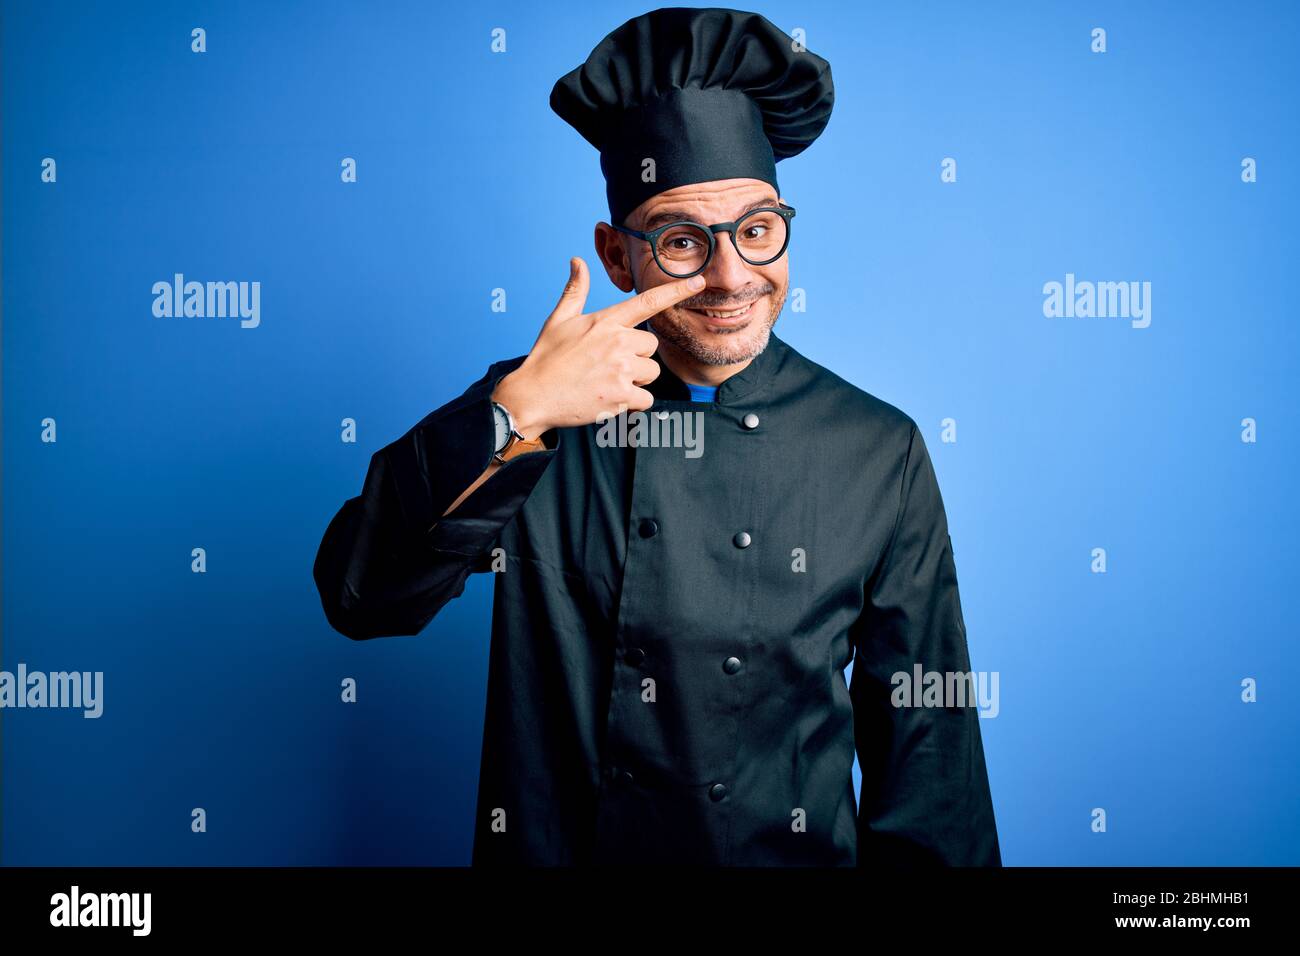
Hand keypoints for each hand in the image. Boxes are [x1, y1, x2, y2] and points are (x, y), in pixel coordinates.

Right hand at [491, 257, 704, 436]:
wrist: (533, 395)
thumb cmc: (546, 357)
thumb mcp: (559, 319)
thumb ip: (576, 291)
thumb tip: (577, 261)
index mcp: (605, 321)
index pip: (647, 302)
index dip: (676, 291)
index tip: (699, 281)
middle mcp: (617, 341)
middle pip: (651, 345)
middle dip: (637, 356)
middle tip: (608, 365)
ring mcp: (620, 369)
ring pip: (650, 372)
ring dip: (635, 380)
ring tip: (606, 382)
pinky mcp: (621, 395)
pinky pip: (646, 399)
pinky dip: (632, 402)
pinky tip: (609, 399)